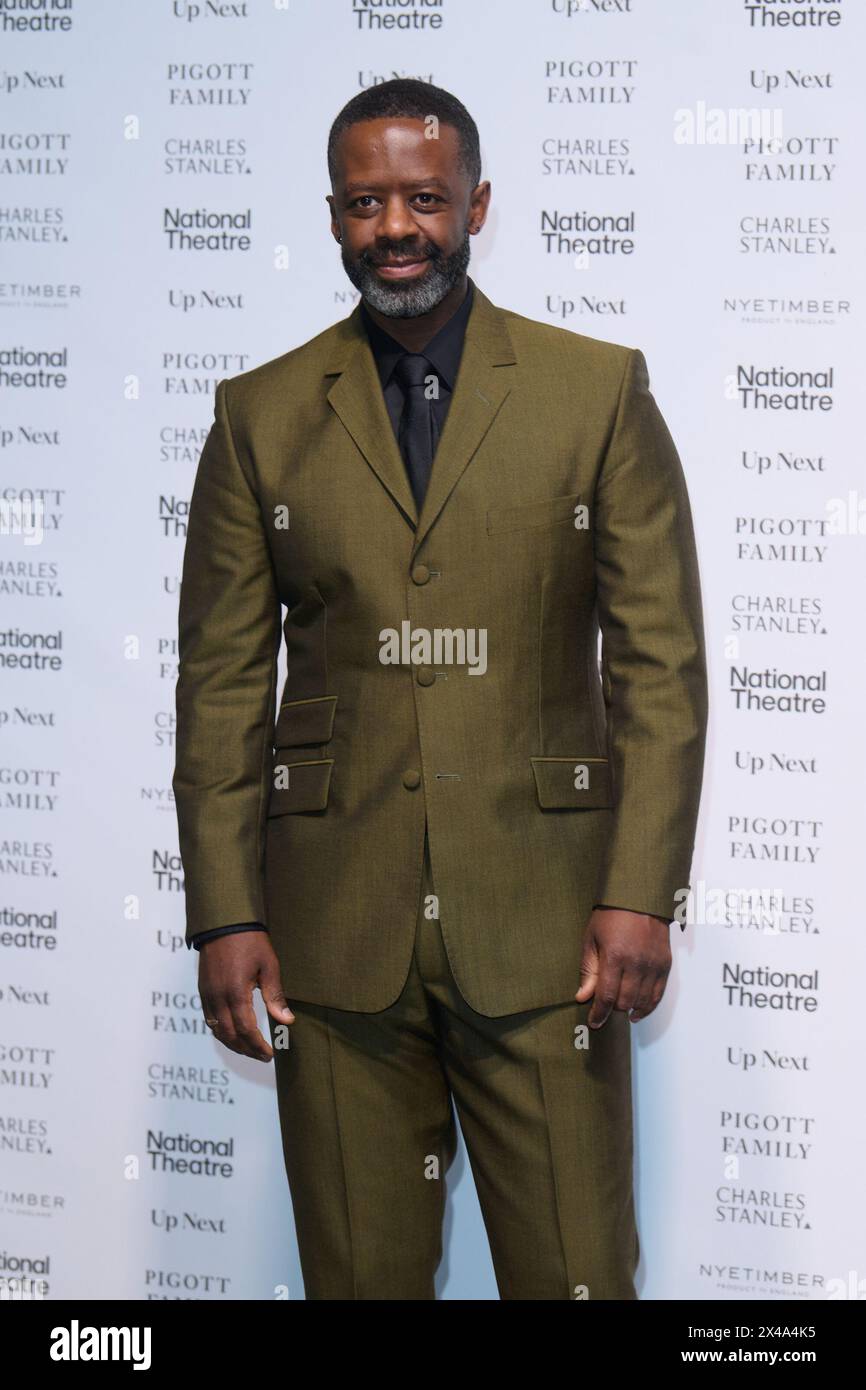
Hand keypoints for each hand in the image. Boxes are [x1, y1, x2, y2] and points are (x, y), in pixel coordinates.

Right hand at [198, 933, 294, 1060]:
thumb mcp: (269, 966)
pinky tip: (233, 1033)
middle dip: (246, 1050)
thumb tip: (286, 1021)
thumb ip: (275, 996)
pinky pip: (209, 1019)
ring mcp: (207, 995)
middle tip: (263, 1056)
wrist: (224, 922)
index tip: (271, 1054)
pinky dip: (221, 1031)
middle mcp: (218, 997)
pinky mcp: (203, 990)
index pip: (246, 1030)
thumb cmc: (251, 941)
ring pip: (217, 1030)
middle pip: (229, 1035)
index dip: (258, 1046)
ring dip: (233, 1044)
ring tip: (250, 1050)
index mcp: (236, 992)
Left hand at [575, 906, 671, 1028]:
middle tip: (604, 1007)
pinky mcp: (665, 964)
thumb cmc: (611, 915)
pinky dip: (648, 1006)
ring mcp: (653, 965)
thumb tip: (583, 997)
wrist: (640, 897)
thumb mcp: (592, 939)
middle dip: (612, 1009)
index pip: (606, 996)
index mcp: (615, 956)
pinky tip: (638, 1011)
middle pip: (625, 1002)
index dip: (599, 1014)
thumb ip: (588, 971)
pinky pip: (658, 994)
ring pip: (642, 1001)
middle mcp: (636, 963)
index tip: (594, 1023)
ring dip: (630, 1009)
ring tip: (620, 1009)